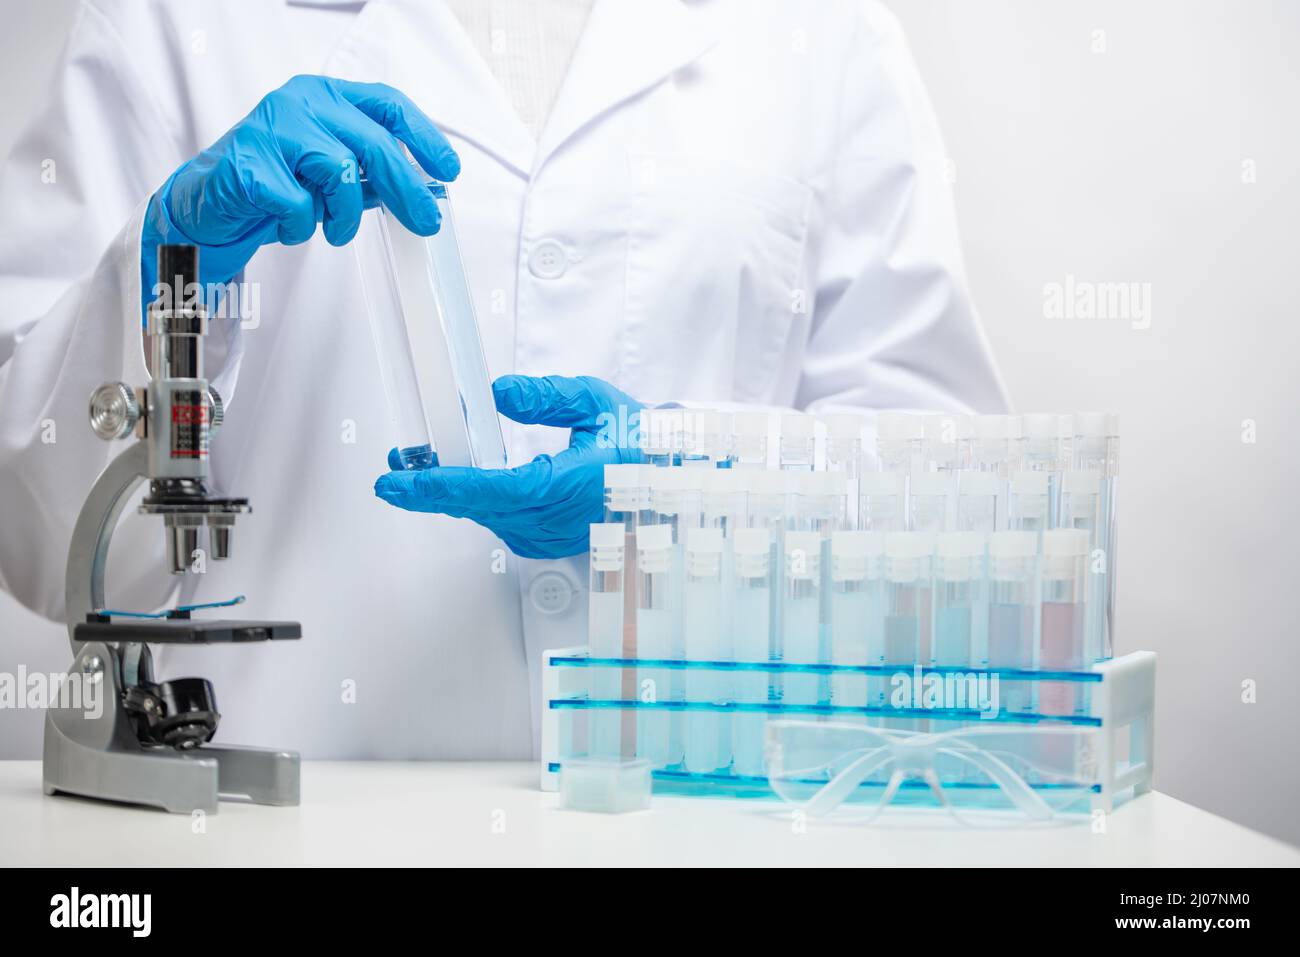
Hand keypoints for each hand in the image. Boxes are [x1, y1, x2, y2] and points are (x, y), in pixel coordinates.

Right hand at [142, 74, 459, 293]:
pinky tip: (286, 226)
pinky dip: (301, 227)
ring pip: (342, 173)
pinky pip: (300, 205)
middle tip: (426, 222)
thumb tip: (422, 188)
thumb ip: (369, 175)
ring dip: (344, 215)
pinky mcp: (252, 164)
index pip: (388, 105)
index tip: (448, 170)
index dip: (424, 137)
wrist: (204, 205)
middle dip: (408, 190)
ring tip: (332, 230)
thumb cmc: (270, 185)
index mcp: (324, 96)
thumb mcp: (328, 176)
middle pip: (375, 144)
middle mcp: (301, 103)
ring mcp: (274, 128)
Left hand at [373, 375, 643, 558]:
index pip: (494, 490)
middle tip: (393, 472)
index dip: (444, 486)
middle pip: (477, 506)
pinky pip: (499, 522)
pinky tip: (457, 484)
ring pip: (484, 515)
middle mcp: (556, 520)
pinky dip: (475, 502)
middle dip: (430, 488)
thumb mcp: (598, 405)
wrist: (671, 486)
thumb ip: (546, 397)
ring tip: (415, 471)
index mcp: (571, 487)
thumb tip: (498, 393)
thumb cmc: (642, 448)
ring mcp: (549, 535)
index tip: (404, 481)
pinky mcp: (546, 540)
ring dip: (449, 494)